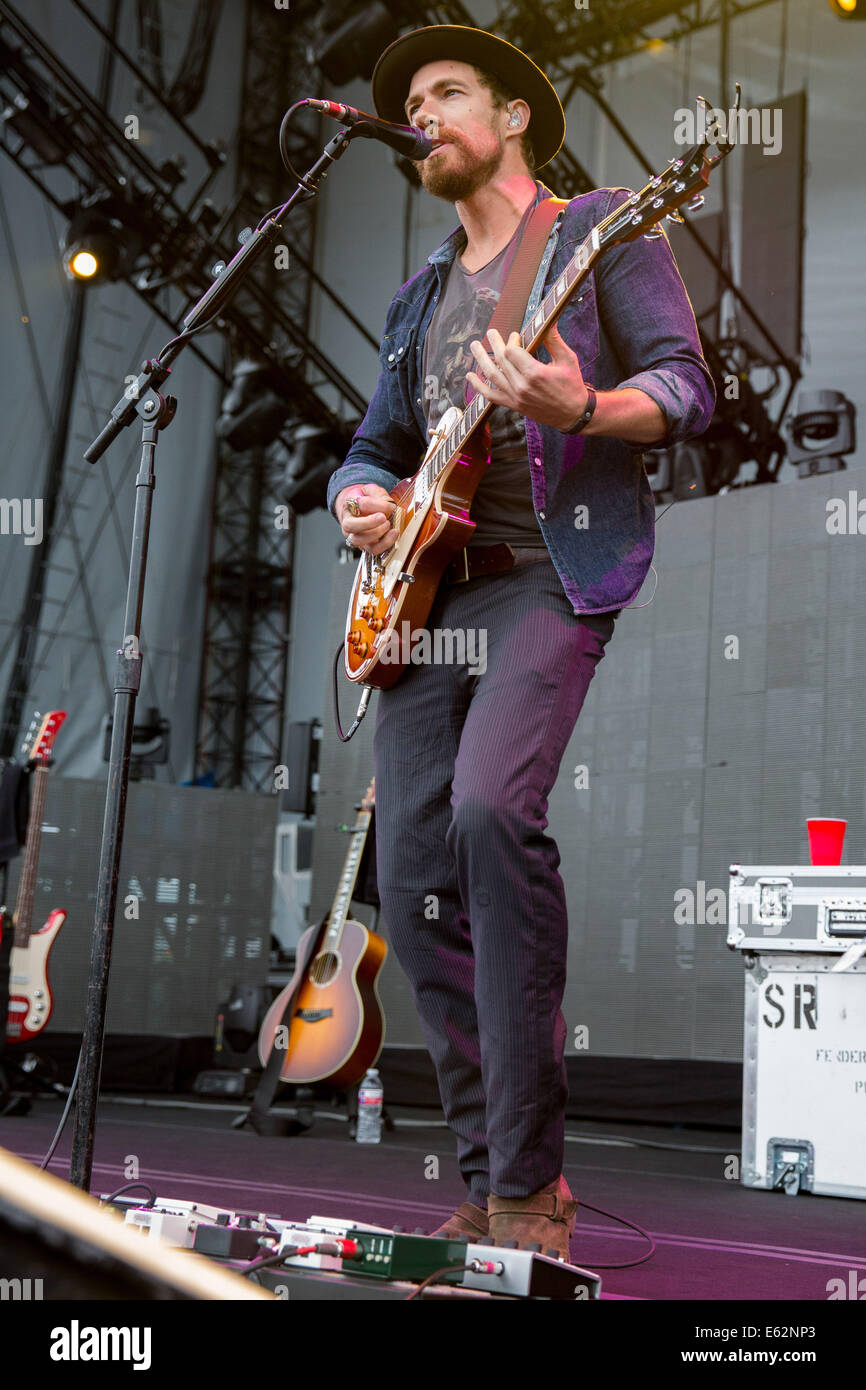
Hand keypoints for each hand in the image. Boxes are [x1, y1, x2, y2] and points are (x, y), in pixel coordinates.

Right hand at [335, 483, 397, 555]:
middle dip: (368, 522)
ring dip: (376, 534)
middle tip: (383, 517)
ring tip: (388, 525)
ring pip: (360, 540)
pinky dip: (384, 543)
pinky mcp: (366, 546)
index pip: (359, 505)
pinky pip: (373, 549)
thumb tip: (388, 505)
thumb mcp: (372, 491)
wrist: (362, 510)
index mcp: (349, 506)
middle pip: (351, 526)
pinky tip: (393, 535)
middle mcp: (348, 524)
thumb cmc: (366, 500)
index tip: (390, 505)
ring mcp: (355, 536)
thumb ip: (379, 495)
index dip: (376, 505)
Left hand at [465, 324, 587, 430]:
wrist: (573, 414)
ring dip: (481, 359)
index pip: (512, 351)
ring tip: (474, 346)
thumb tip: (549, 319)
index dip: (512, 340)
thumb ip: (554, 339)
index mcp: (534, 373)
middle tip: (491, 332)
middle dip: (495, 343)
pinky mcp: (513, 405)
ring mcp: (515, 397)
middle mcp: (521, 386)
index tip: (516, 336)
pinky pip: (490, 396)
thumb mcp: (567, 359)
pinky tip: (470, 376)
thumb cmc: (572, 385)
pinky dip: (478, 386)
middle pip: (501, 360)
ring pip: (491, 375)